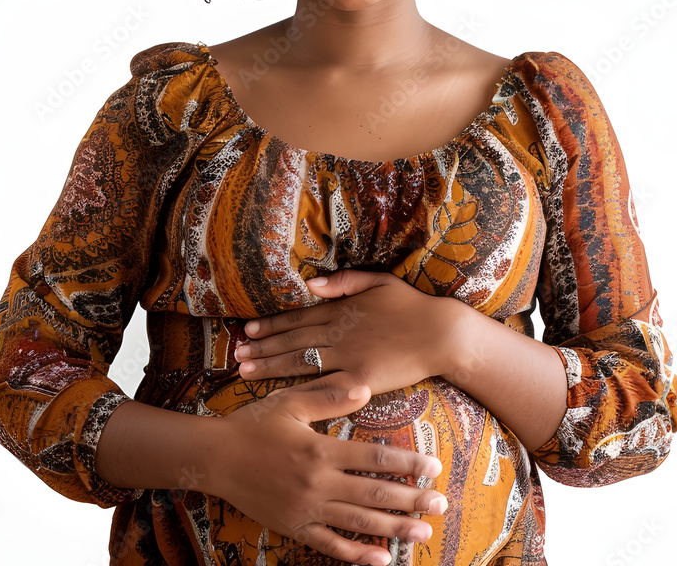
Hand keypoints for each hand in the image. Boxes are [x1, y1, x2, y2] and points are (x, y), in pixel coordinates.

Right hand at [214, 375, 447, 565]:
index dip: (407, 463)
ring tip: (423, 531)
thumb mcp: (290, 401)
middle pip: (374, 494)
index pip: (374, 459)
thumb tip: (366, 388)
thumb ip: (329, 396)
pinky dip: (357, 555)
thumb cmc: (253, 424)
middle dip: (412, 499)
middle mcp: (317, 484)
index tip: (433, 466)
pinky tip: (381, 559)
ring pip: (359, 523)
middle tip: (442, 503)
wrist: (215, 458)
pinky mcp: (294, 528)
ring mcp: (306, 510)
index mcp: (320, 450)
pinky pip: (330, 546)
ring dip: (394, 528)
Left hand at [234, 269, 466, 395]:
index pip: (297, 318)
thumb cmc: (412, 306)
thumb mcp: (379, 282)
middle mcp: (338, 333)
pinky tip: (281, 394)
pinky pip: (324, 385)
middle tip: (236, 354)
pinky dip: (300, 389)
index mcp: (341, 310)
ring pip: (300, 361)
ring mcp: (347, 357)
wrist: (440, 334)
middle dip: (262, 347)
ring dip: (270, 366)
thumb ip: (344, 282)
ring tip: (246, 370)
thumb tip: (310, 284)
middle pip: (291, 340)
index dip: (271, 325)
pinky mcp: (358, 380)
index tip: (248, 329)